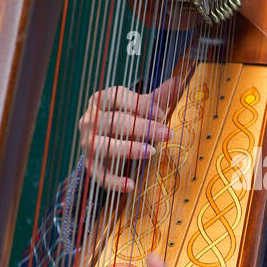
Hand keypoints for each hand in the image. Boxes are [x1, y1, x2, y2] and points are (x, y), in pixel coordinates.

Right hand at [77, 73, 184, 191]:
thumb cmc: (126, 118)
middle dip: (142, 127)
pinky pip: (99, 174)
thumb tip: (179, 81)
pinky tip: (131, 185)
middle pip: (113, 121)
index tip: (160, 112)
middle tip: (166, 133)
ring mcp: (87, 142)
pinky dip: (114, 181)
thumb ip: (158, 97)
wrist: (105, 141)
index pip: (116, 96)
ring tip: (151, 151)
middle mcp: (90, 119)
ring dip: (128, 149)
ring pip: (103, 146)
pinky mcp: (90, 164)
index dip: (138, 103)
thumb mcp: (141, 107)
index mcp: (102, 100)